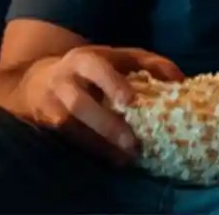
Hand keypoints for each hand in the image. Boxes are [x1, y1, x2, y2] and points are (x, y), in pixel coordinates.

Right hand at [21, 45, 182, 165]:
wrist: (37, 80)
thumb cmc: (93, 68)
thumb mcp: (118, 57)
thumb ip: (149, 64)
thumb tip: (180, 80)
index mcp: (85, 59)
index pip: (97, 68)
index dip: (112, 83)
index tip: (129, 101)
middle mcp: (65, 81)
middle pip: (80, 104)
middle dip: (106, 124)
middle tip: (132, 142)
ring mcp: (52, 104)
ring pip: (71, 126)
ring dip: (100, 143)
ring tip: (127, 157)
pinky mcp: (48, 125)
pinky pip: (70, 139)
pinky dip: (93, 150)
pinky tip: (115, 160)